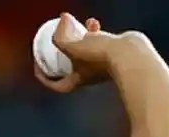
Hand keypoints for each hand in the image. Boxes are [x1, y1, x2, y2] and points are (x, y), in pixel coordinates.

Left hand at [34, 13, 150, 93]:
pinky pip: (98, 42)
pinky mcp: (111, 54)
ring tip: (75, 26)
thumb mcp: (72, 46)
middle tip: (55, 43)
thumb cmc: (100, 56)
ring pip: (84, 51)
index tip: (38, 66)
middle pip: (68, 67)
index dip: (44, 77)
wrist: (130, 55)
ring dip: (78, 39)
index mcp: (77, 80)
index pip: (55, 84)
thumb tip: (62, 20)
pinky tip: (92, 23)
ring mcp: (101, 65)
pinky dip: (93, 33)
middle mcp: (88, 75)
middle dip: (60, 54)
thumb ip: (60, 36)